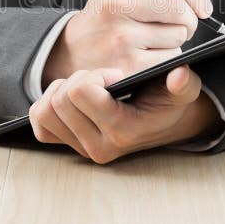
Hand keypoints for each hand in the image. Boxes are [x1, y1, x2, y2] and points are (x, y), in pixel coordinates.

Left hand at [29, 66, 222, 163]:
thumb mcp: (184, 91)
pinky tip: (70, 99)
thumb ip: (184, 83)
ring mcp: (82, 149)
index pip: (81, 93)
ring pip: (44, 111)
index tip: (115, 75)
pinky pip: (40, 125)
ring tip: (85, 86)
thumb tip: (179, 74)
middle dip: (77, 79)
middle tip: (100, 79)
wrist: (165, 124)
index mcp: (123, 131)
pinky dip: (48, 106)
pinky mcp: (69, 146)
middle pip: (59, 100)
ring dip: (60, 90)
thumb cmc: (169, 102)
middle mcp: (99, 146)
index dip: (95, 74)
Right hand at [43, 0, 213, 86]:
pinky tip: (145, 55)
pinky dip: (166, 59)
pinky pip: (169, 59)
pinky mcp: (128, 64)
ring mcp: (120, 36)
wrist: (72, 50)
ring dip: (174, 40)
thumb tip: (202, 7)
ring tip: (151, 39)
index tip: (202, 7)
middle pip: (179, 8)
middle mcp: (114, 4)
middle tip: (181, 24)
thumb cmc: (108, 16)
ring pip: (177, 35)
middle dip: (189, 19)